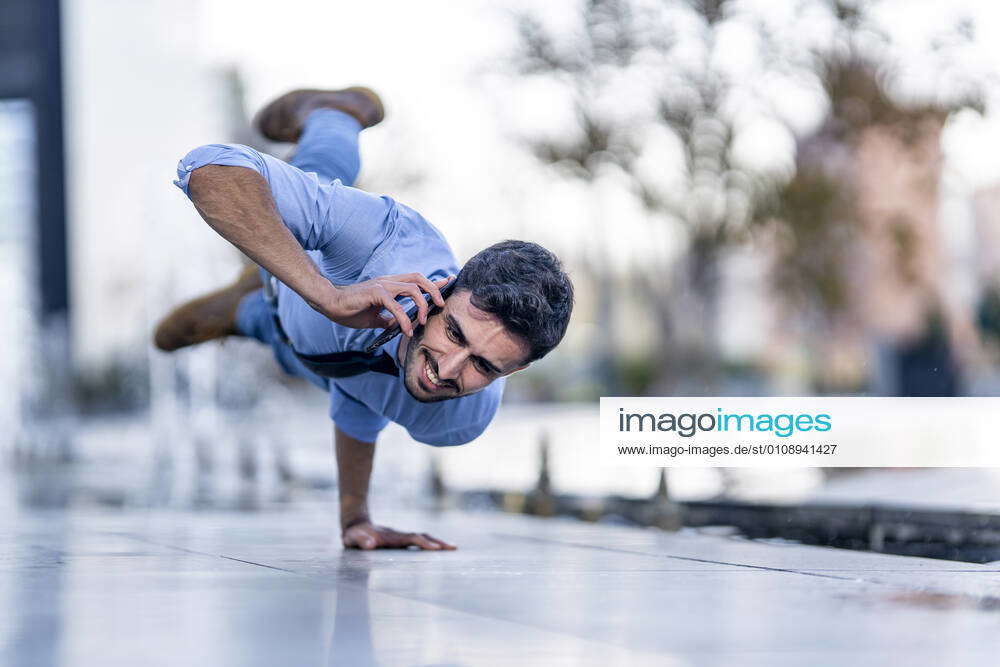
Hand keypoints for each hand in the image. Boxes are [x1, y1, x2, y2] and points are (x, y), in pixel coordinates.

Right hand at [322, 274, 452, 335]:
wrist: (330, 304)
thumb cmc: (350, 309)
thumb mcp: (374, 318)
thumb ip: (388, 319)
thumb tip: (397, 327)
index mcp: (390, 286)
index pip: (417, 280)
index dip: (434, 282)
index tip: (449, 282)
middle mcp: (389, 282)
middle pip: (419, 278)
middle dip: (435, 289)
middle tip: (441, 305)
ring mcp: (383, 286)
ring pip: (412, 288)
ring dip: (422, 305)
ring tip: (422, 321)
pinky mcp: (375, 293)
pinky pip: (396, 305)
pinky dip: (404, 319)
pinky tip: (405, 330)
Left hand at [342, 521, 456, 550]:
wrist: (355, 524)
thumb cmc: (354, 535)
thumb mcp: (354, 538)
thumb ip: (362, 541)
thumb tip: (372, 545)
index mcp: (393, 537)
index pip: (413, 539)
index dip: (425, 543)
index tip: (437, 549)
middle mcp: (400, 536)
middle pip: (423, 536)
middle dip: (439, 542)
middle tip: (454, 548)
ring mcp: (401, 538)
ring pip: (423, 538)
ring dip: (437, 542)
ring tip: (451, 548)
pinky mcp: (400, 541)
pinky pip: (418, 542)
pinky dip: (429, 544)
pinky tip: (436, 551)